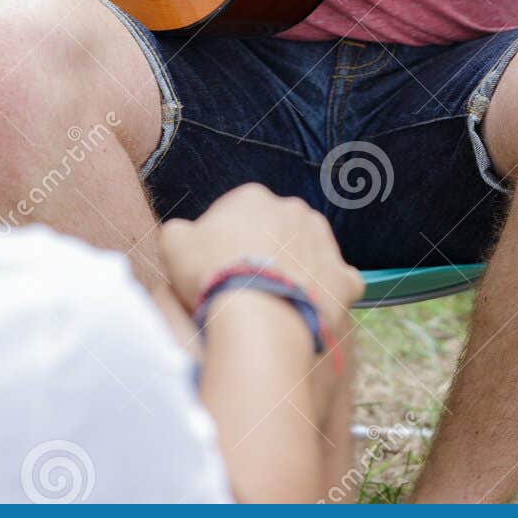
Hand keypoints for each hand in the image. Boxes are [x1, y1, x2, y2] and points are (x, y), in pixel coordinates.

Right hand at [160, 183, 363, 339]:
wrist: (260, 319)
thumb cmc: (213, 277)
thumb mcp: (174, 245)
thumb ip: (179, 231)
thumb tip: (184, 233)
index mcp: (254, 197)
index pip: (239, 213)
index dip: (226, 241)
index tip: (219, 266)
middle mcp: (294, 211)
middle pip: (277, 229)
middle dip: (265, 250)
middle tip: (247, 284)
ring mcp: (324, 243)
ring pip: (309, 251)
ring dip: (296, 268)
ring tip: (276, 299)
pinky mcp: (343, 278)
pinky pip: (338, 282)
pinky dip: (327, 292)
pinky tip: (309, 308)